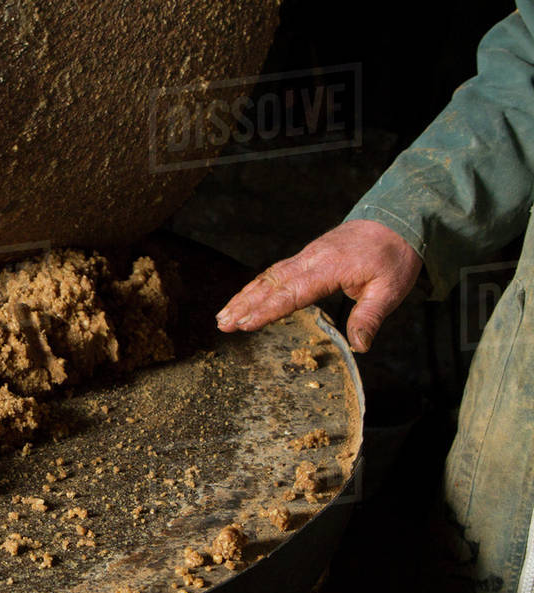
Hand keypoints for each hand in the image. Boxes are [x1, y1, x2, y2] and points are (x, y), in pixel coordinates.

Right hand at [215, 219, 422, 351]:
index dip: (267, 310)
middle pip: (270, 284)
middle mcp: (311, 260)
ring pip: (268, 277)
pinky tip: (244, 298)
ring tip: (223, 316)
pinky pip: (274, 272)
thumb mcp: (391, 289)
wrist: (396, 219)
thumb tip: (359, 346)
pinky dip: (255, 286)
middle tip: (222, 324)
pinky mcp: (306, 257)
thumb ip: (370, 317)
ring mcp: (306, 256)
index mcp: (329, 268)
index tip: (246, 323)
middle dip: (244, 304)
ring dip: (243, 296)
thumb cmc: (393, 255)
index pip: (292, 293)